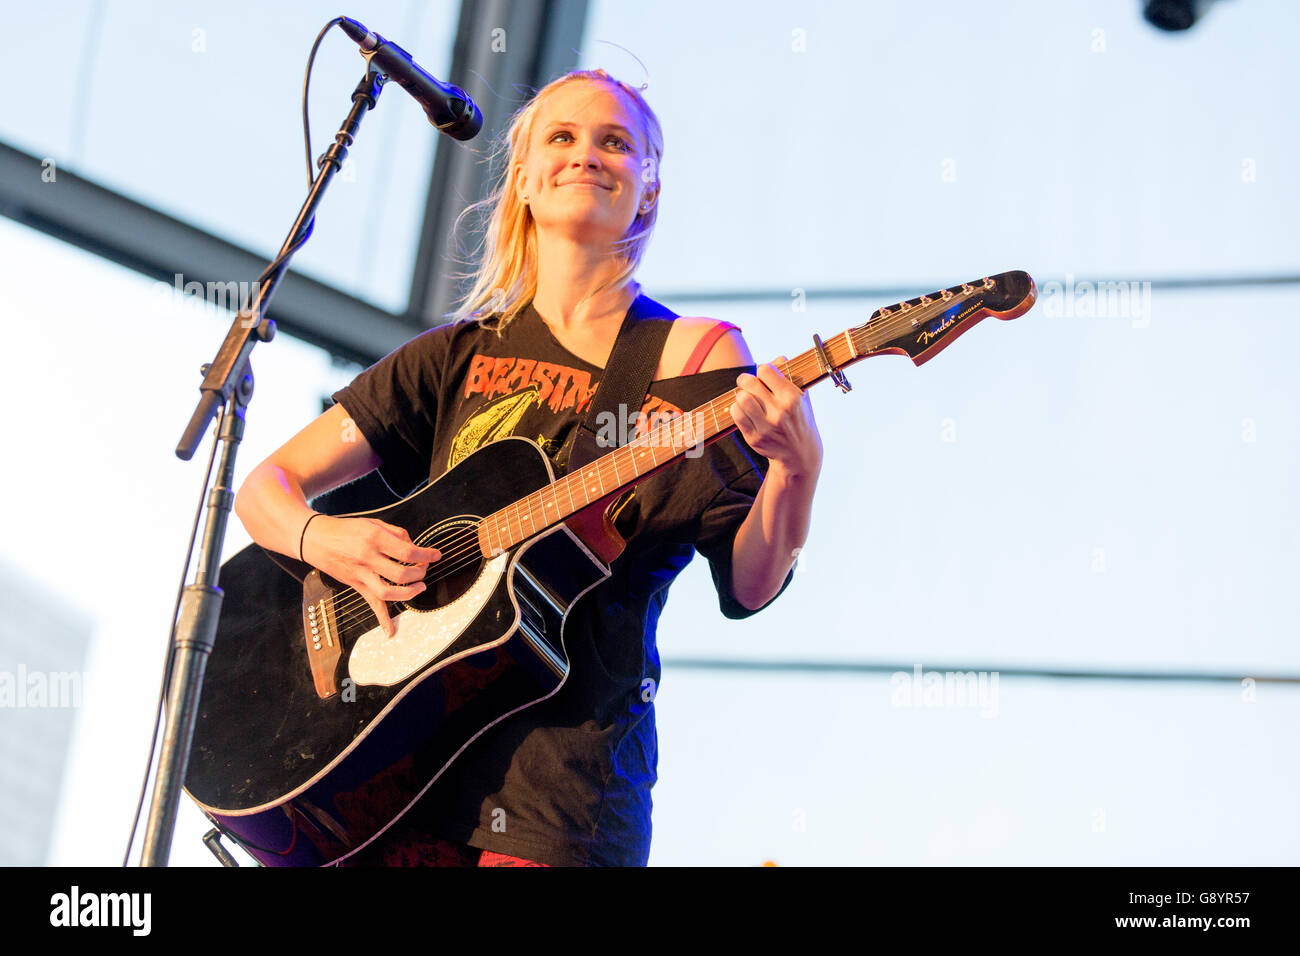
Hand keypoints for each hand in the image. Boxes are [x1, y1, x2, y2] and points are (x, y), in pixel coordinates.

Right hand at [302, 515, 441, 635]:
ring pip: (388, 592)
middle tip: (424, 568)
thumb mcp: (374, 523)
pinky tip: (390, 631)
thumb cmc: (346, 529)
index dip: (426, 554)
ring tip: (420, 587)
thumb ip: (396, 534)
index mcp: (375, 539)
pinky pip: (370, 604)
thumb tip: (414, 547)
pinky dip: (381, 619)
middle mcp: (367, 558)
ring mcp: (360, 575)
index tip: (436, 555)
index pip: (408, 551)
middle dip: (420, 572)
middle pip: (401, 574)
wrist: (317, 539)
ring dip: (409, 593)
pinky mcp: (356, 585)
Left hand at [730, 358, 822, 478]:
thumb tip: (778, 358)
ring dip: (741, 395)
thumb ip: (790, 376)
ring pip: (741, 398)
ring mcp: (766, 426)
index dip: (763, 370)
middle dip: (745, 379)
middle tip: (745, 382)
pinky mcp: (754, 438)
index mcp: (792, 398)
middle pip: (750, 383)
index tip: (763, 375)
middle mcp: (779, 412)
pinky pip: (736, 415)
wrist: (800, 455)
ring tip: (746, 398)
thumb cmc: (800, 420)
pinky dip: (737, 409)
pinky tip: (744, 410)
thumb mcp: (802, 398)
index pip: (766, 370)